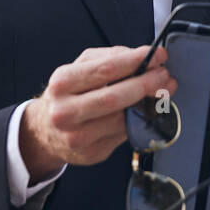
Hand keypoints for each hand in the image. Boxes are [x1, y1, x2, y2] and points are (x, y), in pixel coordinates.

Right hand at [20, 44, 175, 180]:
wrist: (45, 131)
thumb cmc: (67, 94)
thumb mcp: (79, 68)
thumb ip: (109, 58)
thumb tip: (142, 57)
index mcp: (62, 83)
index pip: (105, 69)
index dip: (135, 61)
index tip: (156, 55)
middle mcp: (66, 112)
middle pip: (115, 97)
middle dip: (146, 84)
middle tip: (163, 74)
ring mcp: (78, 137)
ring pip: (123, 118)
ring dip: (149, 103)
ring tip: (162, 91)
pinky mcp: (92, 154)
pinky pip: (124, 134)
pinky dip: (140, 120)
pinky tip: (147, 110)